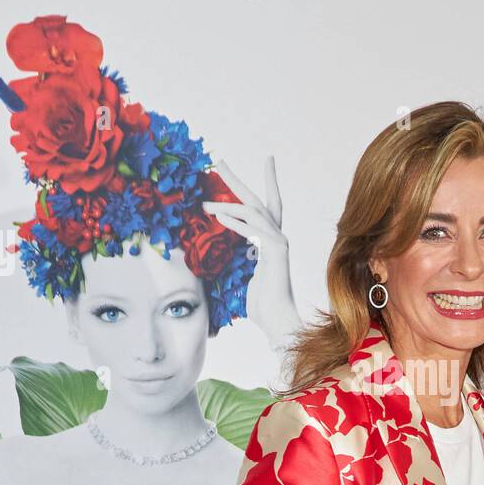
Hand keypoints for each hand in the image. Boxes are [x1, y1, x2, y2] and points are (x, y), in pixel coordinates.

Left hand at [203, 156, 301, 350]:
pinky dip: (235, 222)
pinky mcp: (275, 252)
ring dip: (227, 205)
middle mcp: (277, 238)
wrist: (278, 323)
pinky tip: (218, 216)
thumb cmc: (263, 308)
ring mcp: (278, 243)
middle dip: (237, 181)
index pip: (268, 207)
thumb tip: (227, 261)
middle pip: (258, 200)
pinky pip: (253, 231)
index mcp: (271, 242)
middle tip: (219, 161)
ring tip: (204, 204)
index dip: (266, 183)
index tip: (264, 162)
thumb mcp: (246, 279)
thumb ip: (242, 264)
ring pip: (253, 213)